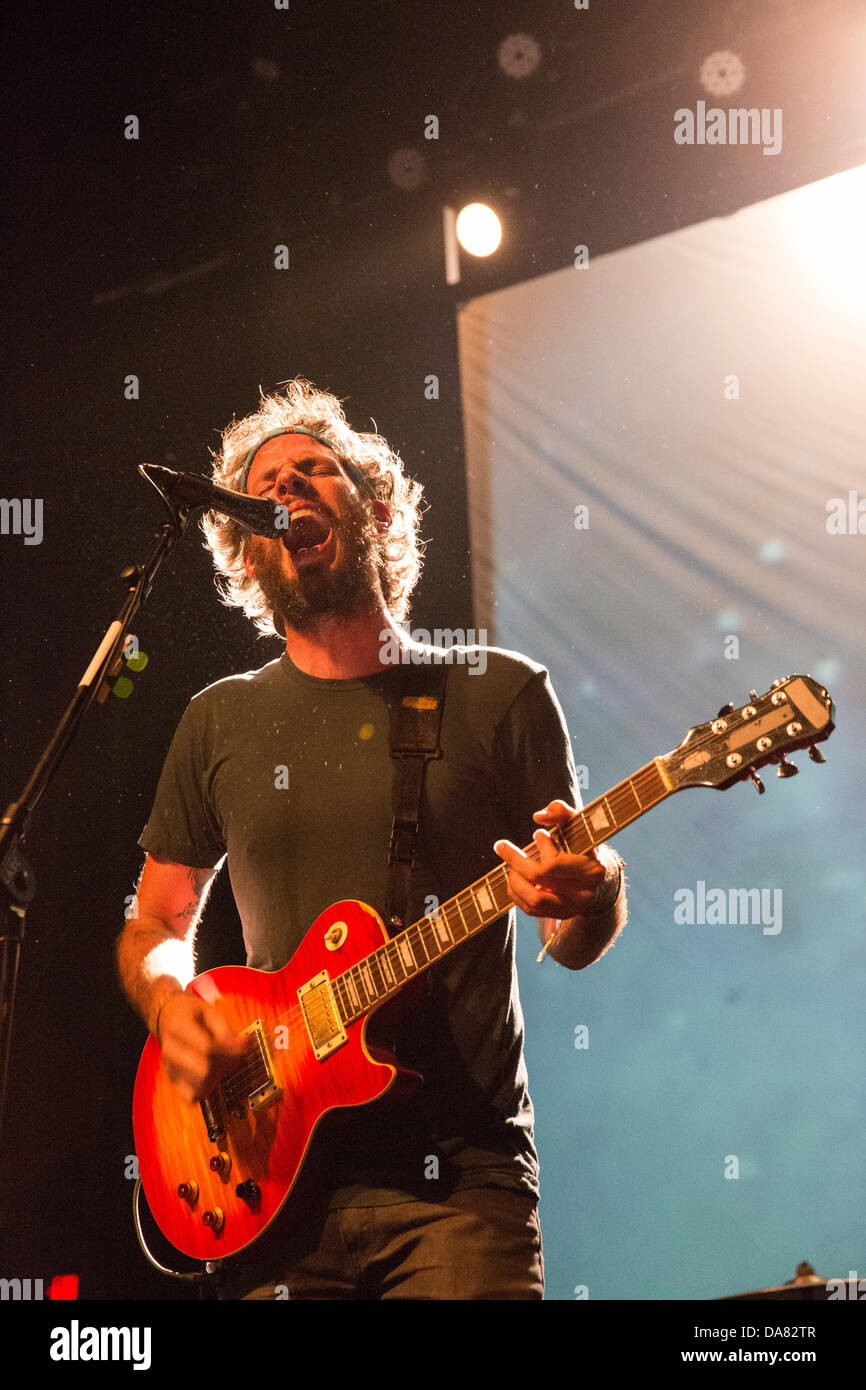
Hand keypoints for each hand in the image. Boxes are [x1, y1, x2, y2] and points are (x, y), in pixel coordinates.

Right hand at [155, 992, 247, 1103]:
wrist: (167, 1016)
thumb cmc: (190, 1013)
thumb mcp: (209, 1012)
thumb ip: (225, 1030)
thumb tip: (244, 1044)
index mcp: (178, 1028)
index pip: (207, 1048)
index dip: (229, 1051)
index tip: (242, 1047)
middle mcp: (171, 1050)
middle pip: (204, 1070)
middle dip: (225, 1064)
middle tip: (233, 1056)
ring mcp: (170, 1067)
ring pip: (200, 1085)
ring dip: (218, 1077)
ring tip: (223, 1063)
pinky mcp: (173, 1079)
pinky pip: (192, 1095)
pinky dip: (207, 1089)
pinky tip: (213, 1076)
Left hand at [494, 799, 605, 919]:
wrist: (597, 877)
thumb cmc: (584, 845)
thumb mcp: (578, 824)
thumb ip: (561, 811)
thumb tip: (538, 816)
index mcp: (592, 870)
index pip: (554, 863)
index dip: (541, 847)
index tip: (537, 834)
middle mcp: (584, 893)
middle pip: (540, 878)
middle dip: (515, 860)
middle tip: (501, 846)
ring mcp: (571, 907)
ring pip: (533, 900)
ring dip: (514, 880)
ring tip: (509, 865)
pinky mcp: (559, 915)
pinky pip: (530, 909)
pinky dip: (516, 893)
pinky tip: (514, 878)